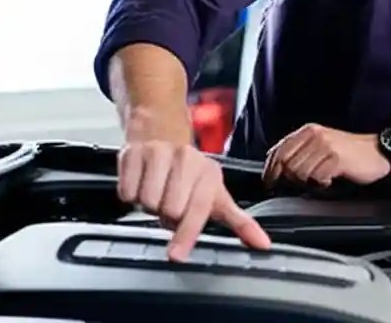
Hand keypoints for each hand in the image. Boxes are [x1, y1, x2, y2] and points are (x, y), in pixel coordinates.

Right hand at [117, 112, 270, 260]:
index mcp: (209, 174)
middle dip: (167, 215)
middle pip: (169, 211)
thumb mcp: (218, 196)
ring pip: (147, 202)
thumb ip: (240, 223)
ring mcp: (158, 153)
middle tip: (171, 202)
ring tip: (158, 191)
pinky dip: (131, 195)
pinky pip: (127, 193)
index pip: (198, 210)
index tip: (176, 255)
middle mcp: (186, 159)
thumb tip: (263, 245)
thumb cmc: (191, 174)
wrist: (161, 135)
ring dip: (149, 204)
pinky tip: (142, 182)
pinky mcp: (132, 153)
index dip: (187, 234)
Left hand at [262, 123, 390, 187]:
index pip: (278, 151)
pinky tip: (330, 181)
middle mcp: (315, 135)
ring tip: (320, 181)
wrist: (378, 153)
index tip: (270, 183)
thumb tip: (274, 166)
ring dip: (308, 183)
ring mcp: (325, 146)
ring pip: (299, 173)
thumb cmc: (349, 154)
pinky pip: (317, 178)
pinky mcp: (336, 158)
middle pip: (286, 164)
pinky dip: (322, 184)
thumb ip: (299, 151)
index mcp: (308, 131)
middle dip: (290, 180)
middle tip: (302, 186)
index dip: (271, 170)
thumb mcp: (321, 146)